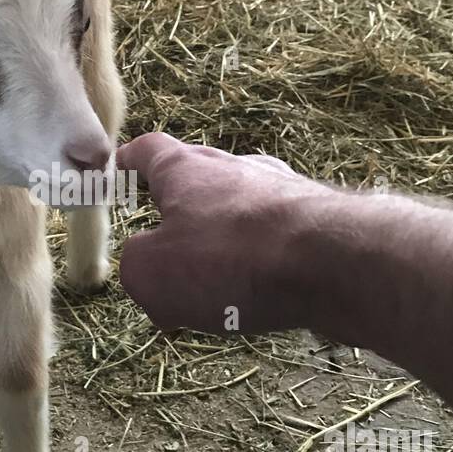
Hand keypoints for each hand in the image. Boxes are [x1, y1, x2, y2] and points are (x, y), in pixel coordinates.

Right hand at [116, 132, 326, 334]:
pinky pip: (275, 241)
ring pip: (239, 213)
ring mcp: (282, 191)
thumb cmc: (230, 258)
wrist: (335, 262)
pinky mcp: (318, 221)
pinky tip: (256, 301)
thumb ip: (136, 266)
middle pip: (198, 180)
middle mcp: (236, 168)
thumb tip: (146, 267)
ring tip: (211, 289)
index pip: (150, 150)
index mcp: (187, 169)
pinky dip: (259, 265)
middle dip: (178, 211)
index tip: (117, 170)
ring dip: (221, 244)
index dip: (129, 162)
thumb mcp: (151, 274)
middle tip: (163, 249)